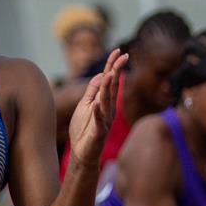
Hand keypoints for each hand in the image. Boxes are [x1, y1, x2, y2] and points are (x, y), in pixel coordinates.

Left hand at [66, 49, 129, 165]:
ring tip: (109, 74)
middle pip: (112, 87)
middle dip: (116, 71)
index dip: (113, 65)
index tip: (119, 51)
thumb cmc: (84, 129)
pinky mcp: (99, 133)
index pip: (110, 80)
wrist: (82, 154)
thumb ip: (93, 90)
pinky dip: (98, 113)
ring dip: (108, 88)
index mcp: (104, 101)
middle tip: (123, 56)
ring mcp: (105, 121)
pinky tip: (97, 105)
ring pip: (107, 101)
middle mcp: (108, 109)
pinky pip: (99, 121)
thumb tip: (101, 74)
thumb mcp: (85, 105)